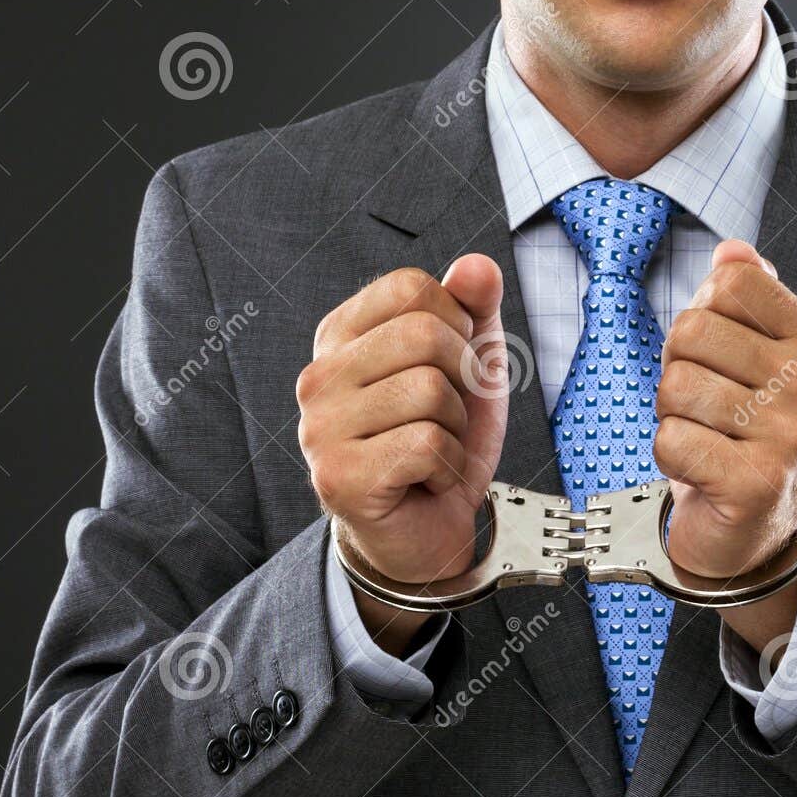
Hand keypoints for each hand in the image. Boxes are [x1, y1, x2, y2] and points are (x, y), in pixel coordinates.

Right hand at [296, 258, 508, 608]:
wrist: (426, 530)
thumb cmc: (442, 437)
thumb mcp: (469, 363)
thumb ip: (474, 307)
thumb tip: (476, 266)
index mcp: (341, 336)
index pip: (411, 287)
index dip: (456, 323)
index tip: (450, 364)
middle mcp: (319, 376)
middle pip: (424, 334)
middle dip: (462, 378)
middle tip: (446, 416)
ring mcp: (321, 428)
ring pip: (431, 391)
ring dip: (457, 428)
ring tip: (433, 450)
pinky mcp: (339, 477)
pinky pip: (428, 444)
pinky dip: (449, 466)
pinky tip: (426, 480)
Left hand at [654, 239, 796, 584]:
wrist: (756, 525)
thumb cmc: (745, 428)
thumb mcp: (753, 353)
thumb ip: (747, 296)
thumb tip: (733, 250)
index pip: (729, 283)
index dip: (701, 315)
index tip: (718, 355)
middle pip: (693, 330)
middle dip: (678, 366)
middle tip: (704, 404)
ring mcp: (789, 436)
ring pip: (676, 385)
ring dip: (672, 415)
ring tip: (705, 436)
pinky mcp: (755, 483)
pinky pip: (671, 440)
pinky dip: (670, 456)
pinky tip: (701, 469)